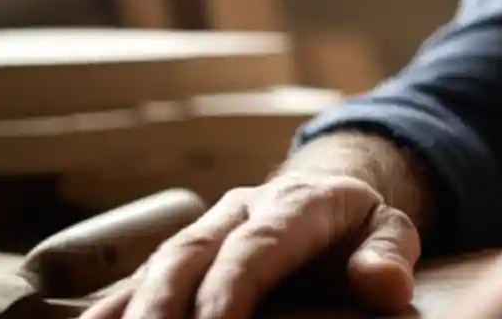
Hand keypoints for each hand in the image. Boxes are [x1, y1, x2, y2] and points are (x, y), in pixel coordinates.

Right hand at [82, 171, 420, 318]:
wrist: (322, 193)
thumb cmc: (357, 226)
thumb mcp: (391, 229)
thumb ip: (389, 254)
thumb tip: (384, 286)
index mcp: (295, 203)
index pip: (258, 245)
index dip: (233, 286)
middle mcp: (238, 210)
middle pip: (190, 253)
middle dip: (165, 306)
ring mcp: (203, 230)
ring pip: (156, 265)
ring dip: (130, 312)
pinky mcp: (178, 255)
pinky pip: (136, 280)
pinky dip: (111, 311)